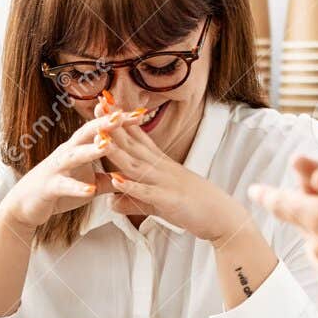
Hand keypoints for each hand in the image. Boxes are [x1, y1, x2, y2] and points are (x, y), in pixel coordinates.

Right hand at [0, 116, 122, 229]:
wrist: (24, 205)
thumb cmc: (58, 190)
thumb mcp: (88, 184)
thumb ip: (109, 179)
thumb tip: (132, 177)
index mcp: (78, 149)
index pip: (100, 130)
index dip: (119, 122)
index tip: (140, 115)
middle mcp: (67, 153)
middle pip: (87, 133)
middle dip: (104, 124)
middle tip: (123, 116)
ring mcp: (56, 169)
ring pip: (74, 155)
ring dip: (91, 150)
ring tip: (108, 145)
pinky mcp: (49, 187)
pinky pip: (64, 186)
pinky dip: (77, 188)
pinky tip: (90, 190)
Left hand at [101, 112, 248, 243]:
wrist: (220, 216)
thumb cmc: (190, 206)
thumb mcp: (157, 200)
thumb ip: (132, 200)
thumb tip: (111, 201)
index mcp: (158, 164)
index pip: (136, 137)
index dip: (120, 120)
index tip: (105, 102)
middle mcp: (159, 168)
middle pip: (133, 143)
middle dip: (114, 125)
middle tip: (98, 103)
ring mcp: (163, 182)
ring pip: (135, 165)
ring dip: (117, 151)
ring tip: (98, 138)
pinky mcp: (167, 200)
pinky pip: (146, 192)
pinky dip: (131, 186)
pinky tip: (116, 180)